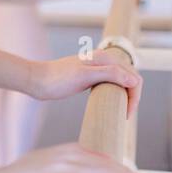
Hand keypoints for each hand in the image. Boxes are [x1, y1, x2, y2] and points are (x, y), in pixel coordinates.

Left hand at [27, 53, 142, 119]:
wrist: (36, 80)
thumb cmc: (57, 79)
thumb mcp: (84, 76)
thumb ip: (109, 74)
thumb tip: (134, 80)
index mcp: (105, 58)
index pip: (133, 76)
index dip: (135, 95)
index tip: (127, 113)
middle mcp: (103, 61)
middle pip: (130, 78)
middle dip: (132, 96)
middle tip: (125, 114)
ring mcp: (97, 68)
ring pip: (121, 82)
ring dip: (125, 95)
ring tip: (122, 112)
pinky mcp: (90, 77)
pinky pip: (110, 84)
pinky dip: (115, 94)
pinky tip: (111, 104)